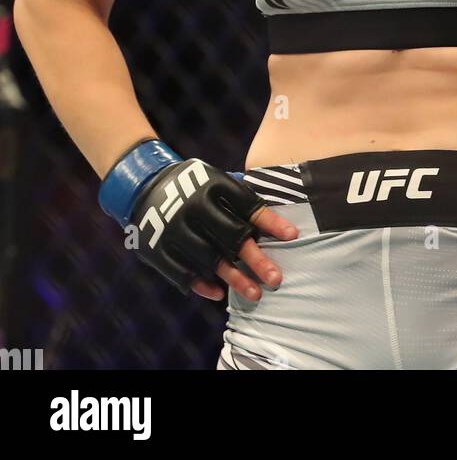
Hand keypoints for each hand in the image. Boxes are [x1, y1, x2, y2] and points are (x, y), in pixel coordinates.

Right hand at [129, 158, 299, 297]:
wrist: (145, 186)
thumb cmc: (195, 186)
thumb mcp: (215, 181)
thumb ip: (240, 199)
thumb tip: (277, 222)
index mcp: (212, 184)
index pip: (248, 205)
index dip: (271, 221)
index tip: (293, 236)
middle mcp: (193, 205)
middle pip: (232, 236)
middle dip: (257, 259)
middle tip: (277, 279)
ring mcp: (173, 228)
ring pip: (210, 259)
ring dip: (235, 279)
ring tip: (256, 294)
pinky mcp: (157, 248)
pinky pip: (182, 272)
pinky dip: (202, 284)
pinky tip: (219, 293)